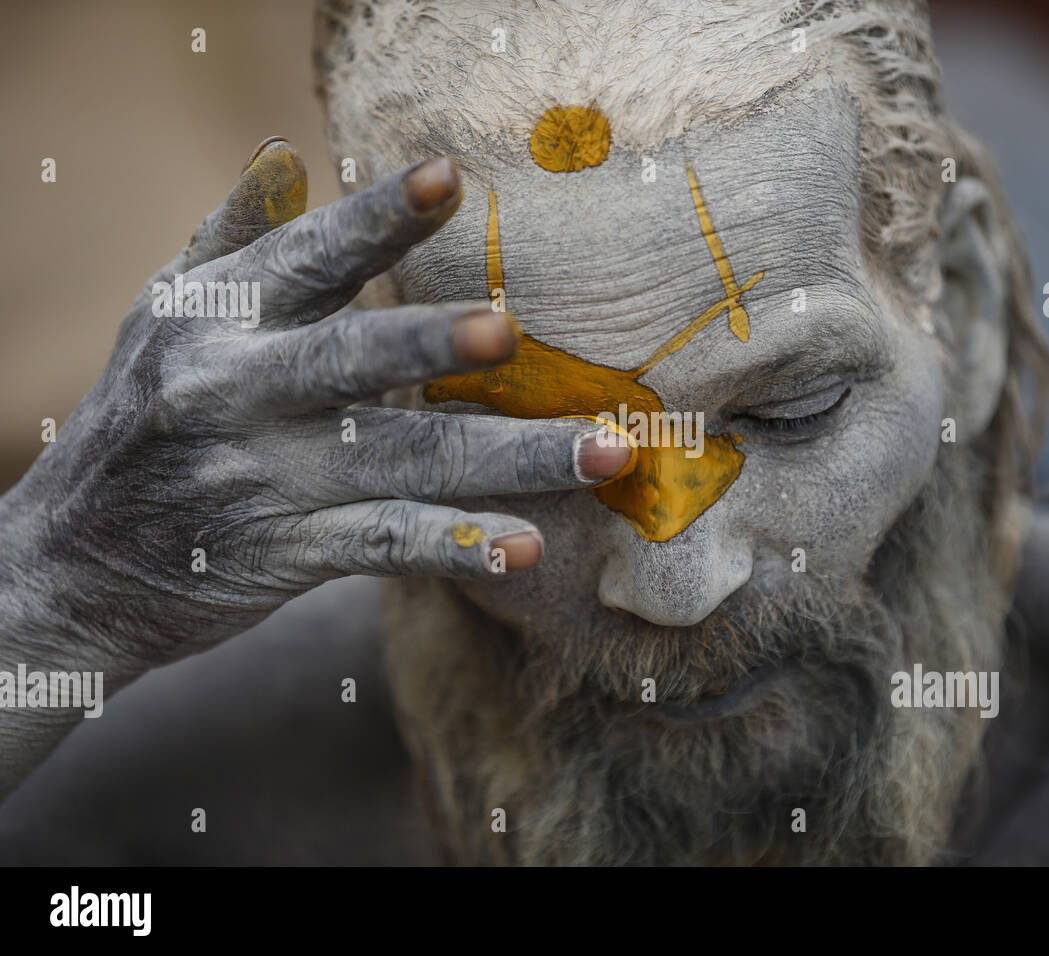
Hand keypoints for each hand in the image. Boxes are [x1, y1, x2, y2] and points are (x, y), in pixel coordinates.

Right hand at [0, 139, 630, 662]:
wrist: (69, 566)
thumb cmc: (139, 418)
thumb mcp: (161, 315)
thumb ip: (232, 236)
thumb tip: (287, 152)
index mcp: (219, 317)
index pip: (308, 256)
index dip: (378, 217)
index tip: (452, 178)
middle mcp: (238, 390)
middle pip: (353, 359)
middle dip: (431, 343)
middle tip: (512, 331)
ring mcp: (265, 477)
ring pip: (403, 460)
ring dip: (509, 460)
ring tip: (606, 456)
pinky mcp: (287, 552)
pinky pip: (386, 545)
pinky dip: (457, 545)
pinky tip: (526, 548)